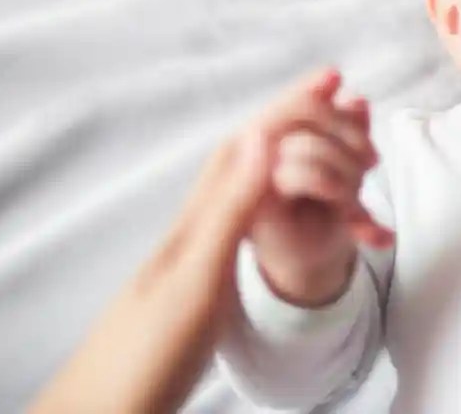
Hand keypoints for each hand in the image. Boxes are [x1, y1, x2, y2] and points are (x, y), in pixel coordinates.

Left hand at [31, 67, 379, 412]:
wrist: (109, 402)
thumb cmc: (152, 345)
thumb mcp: (200, 274)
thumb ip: (233, 205)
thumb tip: (264, 134)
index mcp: (207, 212)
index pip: (257, 138)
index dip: (295, 105)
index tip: (334, 79)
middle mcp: (204, 218)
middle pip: (258, 149)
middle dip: (305, 120)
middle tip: (351, 102)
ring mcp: (204, 244)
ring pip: (260, 179)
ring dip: (302, 152)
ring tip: (340, 142)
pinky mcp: (207, 272)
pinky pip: (259, 213)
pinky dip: (289, 194)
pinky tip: (296, 205)